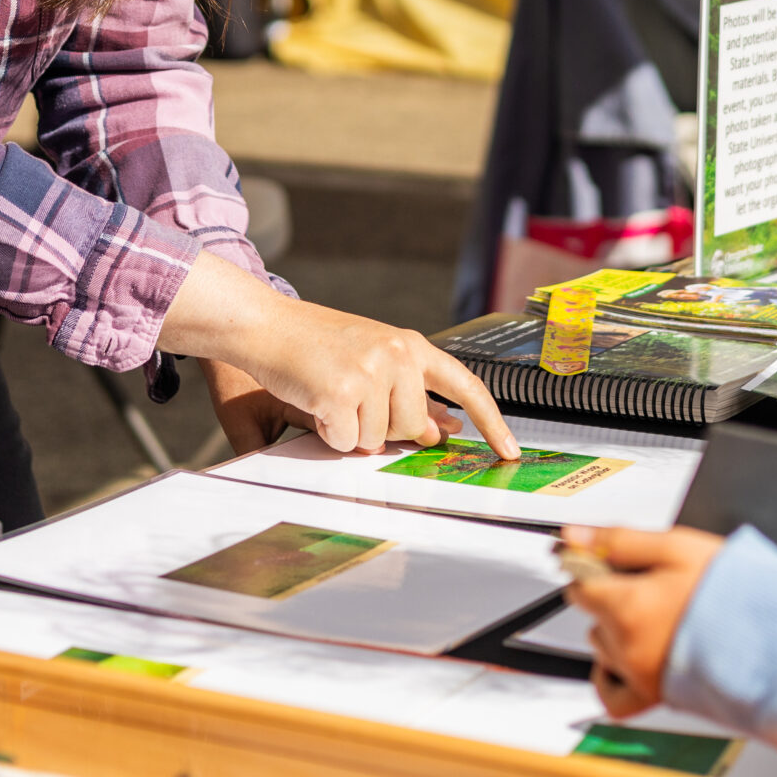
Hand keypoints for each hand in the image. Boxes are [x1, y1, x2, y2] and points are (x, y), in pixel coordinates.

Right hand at [158, 254, 519, 457]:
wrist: (266, 325)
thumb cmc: (314, 344)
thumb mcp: (372, 359)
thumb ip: (409, 391)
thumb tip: (440, 431)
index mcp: (410, 345)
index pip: (465, 385)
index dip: (492, 422)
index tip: (511, 451)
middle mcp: (397, 356)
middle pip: (412, 427)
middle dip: (382, 428)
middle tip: (350, 398)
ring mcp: (371, 374)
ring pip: (378, 440)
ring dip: (352, 431)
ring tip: (329, 395)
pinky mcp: (342, 394)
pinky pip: (348, 443)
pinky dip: (330, 435)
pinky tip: (317, 405)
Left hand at [562, 526, 722, 718]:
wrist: (776, 640)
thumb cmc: (735, 593)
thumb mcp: (676, 548)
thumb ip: (619, 541)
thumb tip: (575, 536)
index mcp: (628, 605)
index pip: (580, 584)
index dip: (590, 566)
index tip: (605, 559)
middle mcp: (627, 645)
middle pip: (593, 614)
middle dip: (610, 594)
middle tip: (648, 583)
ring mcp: (639, 674)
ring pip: (602, 647)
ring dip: (615, 629)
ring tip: (655, 614)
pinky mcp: (655, 696)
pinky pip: (611, 695)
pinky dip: (610, 676)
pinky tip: (627, 656)